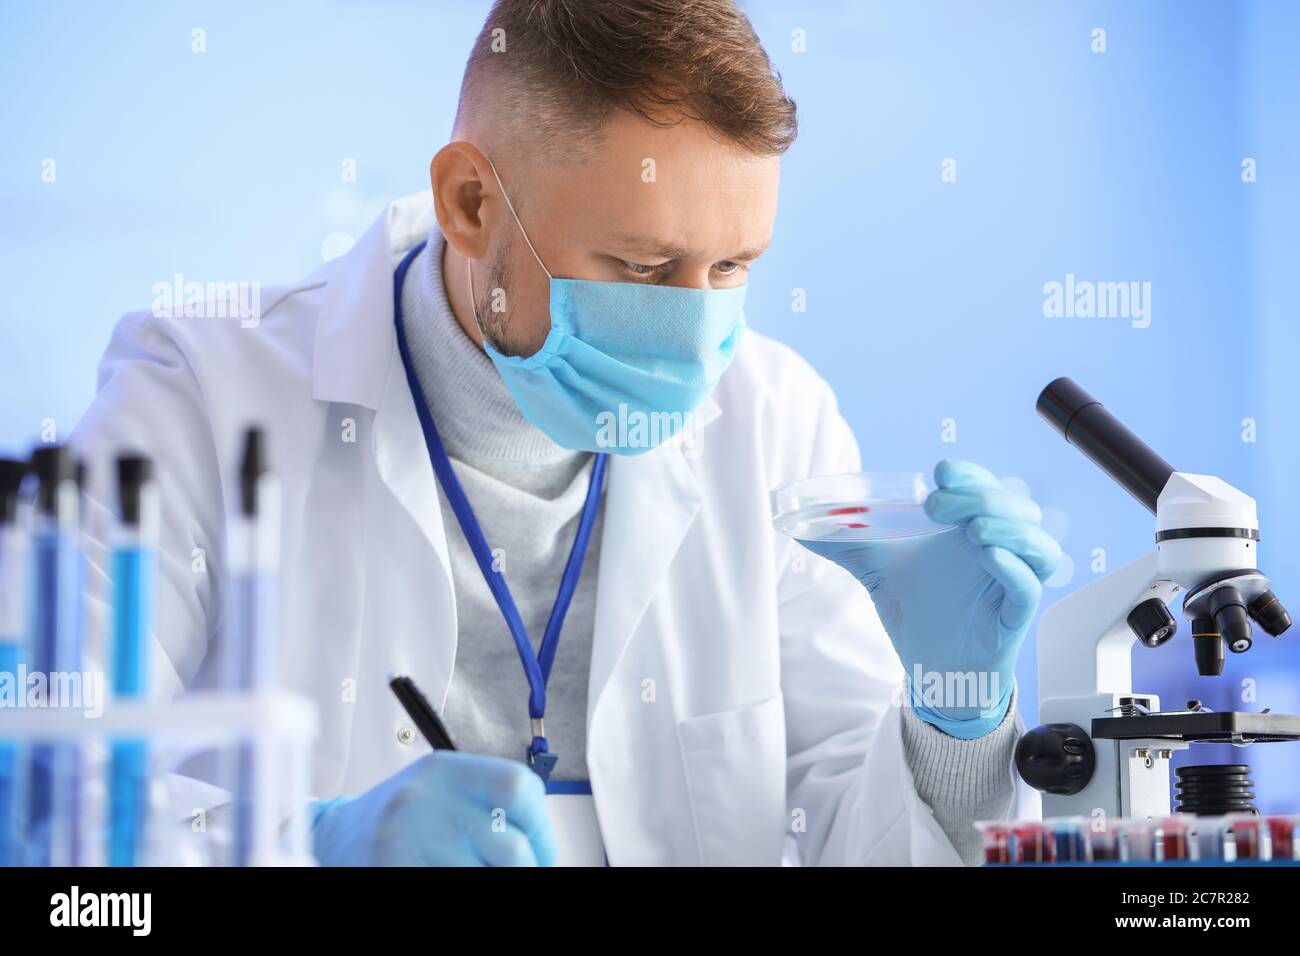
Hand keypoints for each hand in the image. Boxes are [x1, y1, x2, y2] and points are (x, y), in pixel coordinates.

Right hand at [311, 751, 556, 865]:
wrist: (337, 835)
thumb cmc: (403, 816)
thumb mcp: (443, 790)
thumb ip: (489, 804)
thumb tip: (542, 847)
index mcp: (445, 770)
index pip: (517, 787)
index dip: (542, 826)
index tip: (544, 852)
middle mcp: (425, 799)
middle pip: (509, 844)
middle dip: (526, 867)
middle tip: (526, 870)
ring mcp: (407, 838)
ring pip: (483, 874)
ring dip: (493, 877)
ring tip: (479, 869)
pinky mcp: (393, 869)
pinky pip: (449, 884)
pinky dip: (465, 886)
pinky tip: (454, 874)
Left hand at [800, 459, 1060, 737]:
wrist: (929, 670)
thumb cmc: (917, 611)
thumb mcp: (875, 569)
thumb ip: (843, 542)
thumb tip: (795, 523)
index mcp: (968, 529)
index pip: (985, 487)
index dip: (971, 475)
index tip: (940, 472)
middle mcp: (996, 549)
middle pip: (1014, 507)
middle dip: (980, 496)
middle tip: (936, 504)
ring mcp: (1009, 581)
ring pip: (1036, 543)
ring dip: (1009, 526)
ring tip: (973, 528)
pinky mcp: (1014, 616)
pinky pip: (1029, 588)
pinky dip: (1014, 568)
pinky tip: (989, 556)